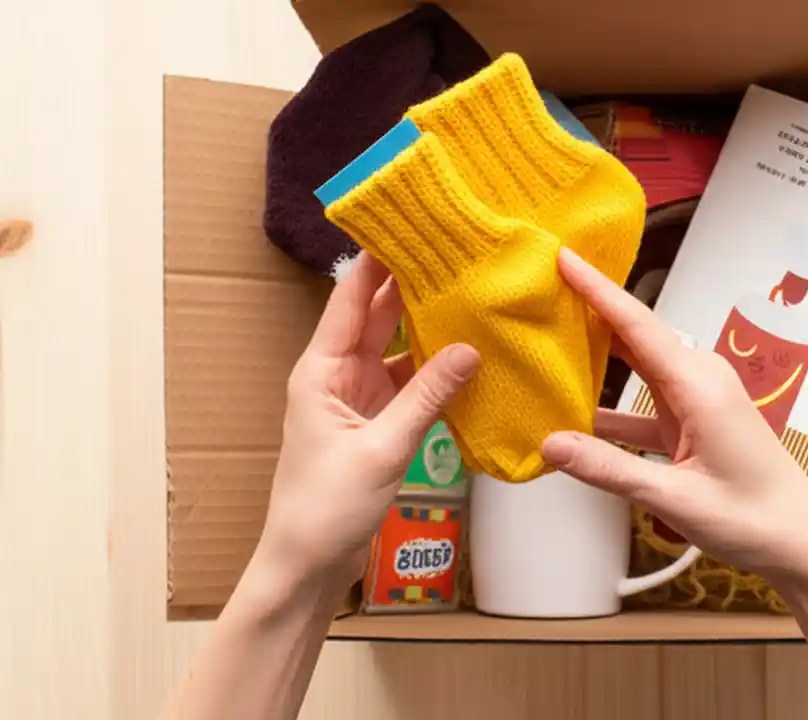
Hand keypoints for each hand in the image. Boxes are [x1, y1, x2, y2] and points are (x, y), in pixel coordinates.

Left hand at [257, 253, 478, 590]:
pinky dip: (435, 371)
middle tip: (453, 249)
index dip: (377, 261)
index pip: (350, 299)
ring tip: (469, 293)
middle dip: (410, 284)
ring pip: (397, 348)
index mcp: (321, 370)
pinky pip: (409, 382)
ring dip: (428, 327)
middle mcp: (337, 375)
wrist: (306, 564)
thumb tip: (469, 349)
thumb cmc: (325, 507)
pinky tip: (467, 356)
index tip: (408, 224)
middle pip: (376, 316)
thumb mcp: (382, 449)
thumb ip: (428, 397)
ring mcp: (358, 397)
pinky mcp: (376, 422)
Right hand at [542, 249, 807, 585]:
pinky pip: (642, 403)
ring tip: (548, 342)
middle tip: (541, 290)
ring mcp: (696, 401)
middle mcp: (699, 381)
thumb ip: (609, 469)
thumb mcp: (675, 497)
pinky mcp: (692, 423)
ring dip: (596, 359)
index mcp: (699, 385)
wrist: (799, 543)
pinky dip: (609, 406)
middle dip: (589, 312)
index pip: (637, 324)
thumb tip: (551, 445)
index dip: (596, 289)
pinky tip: (574, 415)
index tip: (563, 256)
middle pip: (634, 336)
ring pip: (636, 369)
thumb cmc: (754, 518)